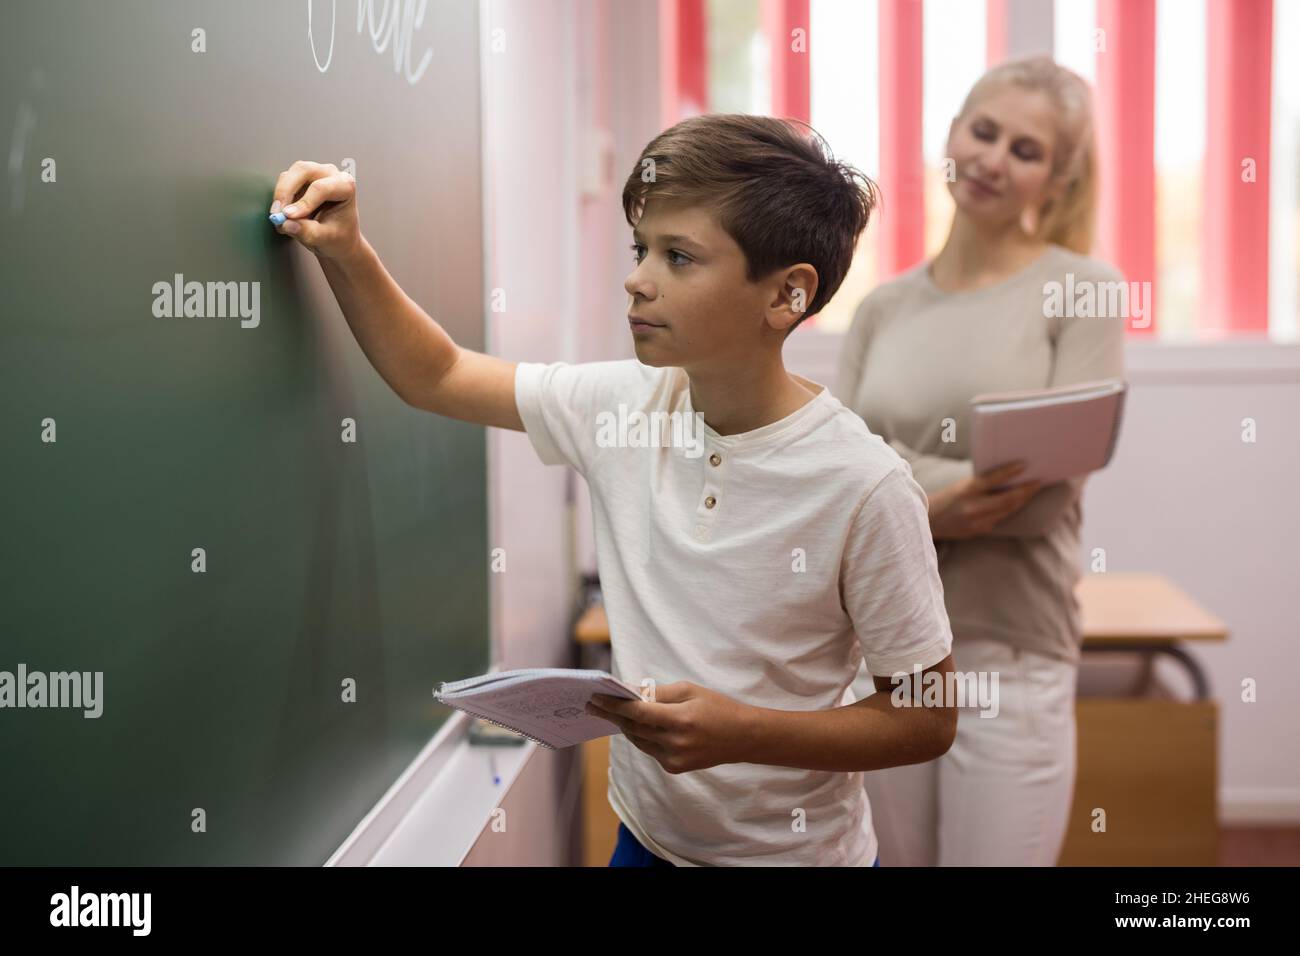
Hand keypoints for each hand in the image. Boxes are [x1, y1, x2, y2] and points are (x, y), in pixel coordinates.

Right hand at [269, 161, 360, 260]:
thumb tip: (286, 223)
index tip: (290, 217)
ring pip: (289, 176)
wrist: (339, 240)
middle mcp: (331, 175)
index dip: (304, 202)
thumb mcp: (326, 240)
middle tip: (277, 212)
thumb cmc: (340, 237)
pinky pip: (283, 185)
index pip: (321, 188)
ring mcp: (314, 175)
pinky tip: (284, 218)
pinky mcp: (300, 181)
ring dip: (281, 197)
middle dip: (286, 191)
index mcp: (346, 186)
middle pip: (303, 170)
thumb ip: (308, 232)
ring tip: (282, 220)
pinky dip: (279, 200)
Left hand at [585, 681, 753, 773]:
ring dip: (626, 726)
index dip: (613, 705)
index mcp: (680, 720)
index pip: (637, 712)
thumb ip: (658, 693)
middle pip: (632, 728)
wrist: (743, 737)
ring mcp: (674, 759)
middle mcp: (675, 743)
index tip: (595, 698)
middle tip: (596, 704)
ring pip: (638, 741)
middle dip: (613, 715)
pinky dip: (642, 737)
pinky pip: (650, 750)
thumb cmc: (717, 707)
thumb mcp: (689, 691)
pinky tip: (639, 726)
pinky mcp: (675, 768)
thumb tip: (630, 691)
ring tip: (614, 712)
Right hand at [927, 460, 1042, 539]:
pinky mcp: (978, 531)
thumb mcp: (959, 486)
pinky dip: (1010, 510)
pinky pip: (999, 519)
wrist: (927, 522)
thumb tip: (1005, 475)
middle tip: (1039, 481)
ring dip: (1022, 500)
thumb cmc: (944, 499)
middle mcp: (972, 507)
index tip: (1024, 465)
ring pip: (1007, 510)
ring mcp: (976, 522)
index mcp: (965, 490)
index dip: (1010, 471)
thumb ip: (979, 483)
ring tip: (1032, 491)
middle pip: (1007, 499)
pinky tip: (1018, 504)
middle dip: (1026, 490)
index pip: (992, 479)